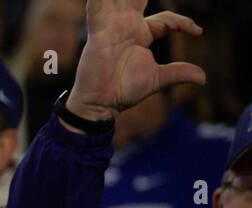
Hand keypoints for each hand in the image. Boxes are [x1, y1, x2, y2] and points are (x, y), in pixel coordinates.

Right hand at [64, 0, 204, 124]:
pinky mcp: (97, 33)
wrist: (101, 105)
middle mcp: (125, 27)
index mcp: (140, 35)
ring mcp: (110, 28)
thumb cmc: (123, 92)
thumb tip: (203, 78)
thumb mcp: (157, 79)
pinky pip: (97, 10)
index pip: (166, 19)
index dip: (182, 22)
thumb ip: (179, 72)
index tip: (198, 32)